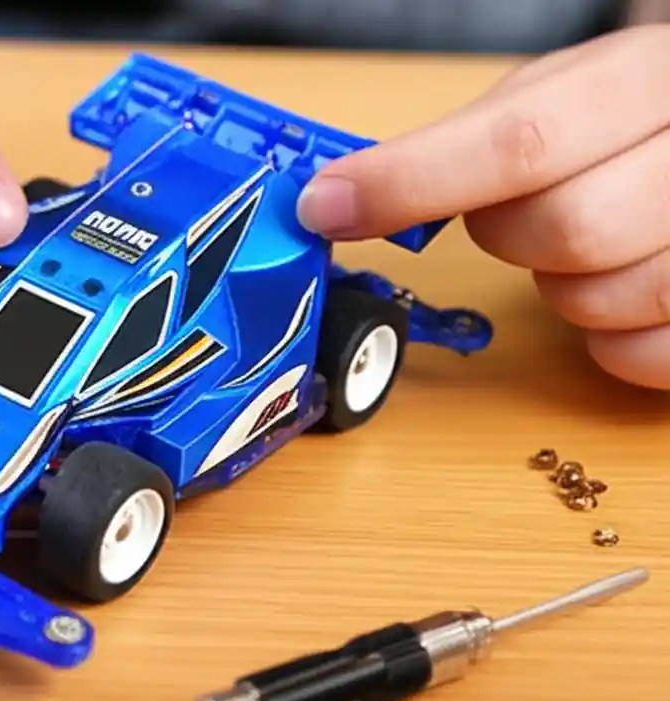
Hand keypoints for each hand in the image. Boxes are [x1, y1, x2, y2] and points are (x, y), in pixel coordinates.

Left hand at [296, 26, 669, 389]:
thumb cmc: (639, 115)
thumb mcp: (572, 88)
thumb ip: (476, 134)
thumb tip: (348, 192)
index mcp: (651, 77)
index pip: (521, 142)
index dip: (409, 182)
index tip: (327, 204)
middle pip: (563, 230)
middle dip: (508, 234)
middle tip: (515, 213)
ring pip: (599, 301)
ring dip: (560, 287)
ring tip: (587, 244)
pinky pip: (636, 358)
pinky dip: (605, 340)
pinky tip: (621, 289)